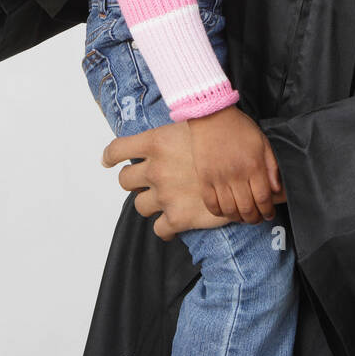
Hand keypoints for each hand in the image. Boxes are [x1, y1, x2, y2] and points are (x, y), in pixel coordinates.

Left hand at [102, 122, 284, 240]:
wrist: (247, 168)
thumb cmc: (224, 140)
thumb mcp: (194, 126)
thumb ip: (175, 133)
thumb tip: (171, 133)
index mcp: (157, 142)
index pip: (118, 149)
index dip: (110, 156)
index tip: (108, 161)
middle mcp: (156, 168)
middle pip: (125, 180)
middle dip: (134, 181)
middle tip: (148, 180)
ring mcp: (165, 195)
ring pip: (139, 205)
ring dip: (148, 203)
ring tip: (163, 200)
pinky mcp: (177, 217)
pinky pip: (159, 229)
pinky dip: (164, 227)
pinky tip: (171, 224)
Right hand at [188, 106, 282, 223]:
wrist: (212, 115)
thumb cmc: (239, 127)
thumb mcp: (263, 142)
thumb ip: (272, 166)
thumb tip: (276, 189)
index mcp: (254, 166)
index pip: (263, 198)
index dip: (268, 211)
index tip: (268, 214)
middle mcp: (236, 175)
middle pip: (247, 208)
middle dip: (254, 218)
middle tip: (256, 218)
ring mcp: (219, 178)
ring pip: (230, 210)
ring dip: (238, 218)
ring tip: (242, 217)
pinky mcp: (204, 178)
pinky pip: (211, 204)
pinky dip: (219, 212)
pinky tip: (225, 211)